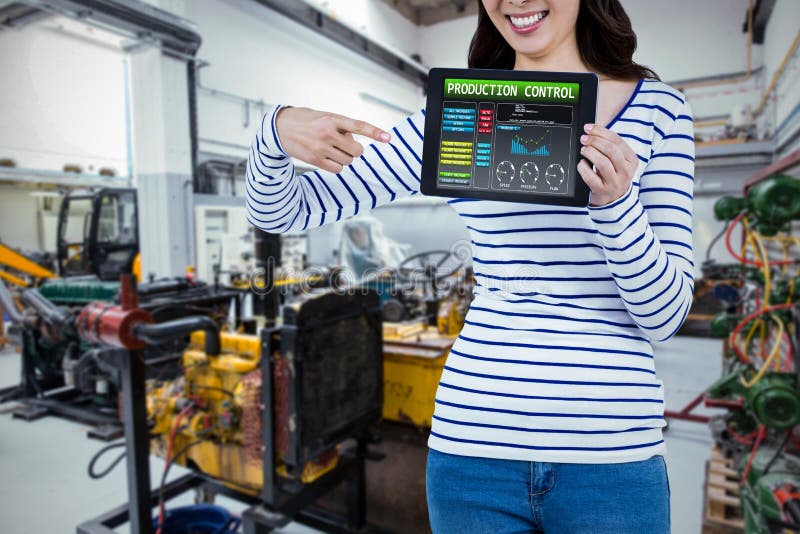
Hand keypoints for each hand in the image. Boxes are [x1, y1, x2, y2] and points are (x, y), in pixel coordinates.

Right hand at [275, 107, 390, 173]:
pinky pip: (338, 169)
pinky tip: (327, 158)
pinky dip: (337, 166)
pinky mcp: (315, 160)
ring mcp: (321, 147)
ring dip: (344, 158)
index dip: (376, 132)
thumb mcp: (325, 116)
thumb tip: (354, 143)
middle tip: (344, 145)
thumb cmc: (306, 121)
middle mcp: (328, 133)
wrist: (280, 128)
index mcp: (333, 119)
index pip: (359, 126)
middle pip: (357, 151)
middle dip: (354, 150)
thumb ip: (342, 127)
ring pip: (348, 161)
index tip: (388, 138)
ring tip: (331, 149)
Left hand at [577, 124, 637, 206]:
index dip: (601, 132)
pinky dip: (583, 168)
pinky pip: (591, 177)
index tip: (589, 128)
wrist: (614, 199)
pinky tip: (581, 163)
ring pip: (602, 162)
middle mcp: (626, 171)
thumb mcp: (618, 161)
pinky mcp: (602, 190)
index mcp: (632, 160)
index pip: (617, 141)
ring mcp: (614, 182)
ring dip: (590, 152)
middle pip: (611, 150)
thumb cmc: (613, 175)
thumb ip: (610, 146)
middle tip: (584, 138)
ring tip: (583, 150)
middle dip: (595, 141)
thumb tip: (592, 131)